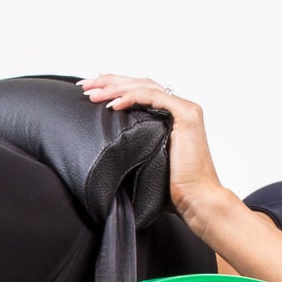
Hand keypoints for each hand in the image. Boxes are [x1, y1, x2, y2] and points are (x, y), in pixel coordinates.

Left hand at [79, 73, 226, 223]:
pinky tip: (112, 104)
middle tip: (84, 85)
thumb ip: (137, 143)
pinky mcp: (186, 115)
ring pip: (144, 87)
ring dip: (115, 88)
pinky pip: (154, 98)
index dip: (115, 86)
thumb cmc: (175, 188)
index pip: (140, 90)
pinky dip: (131, 98)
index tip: (91, 89)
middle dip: (109, 82)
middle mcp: (180, 106)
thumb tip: (110, 145)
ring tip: (92, 93)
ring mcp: (185, 109)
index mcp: (172, 114)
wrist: (197, 199)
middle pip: (140, 83)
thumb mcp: (148, 159)